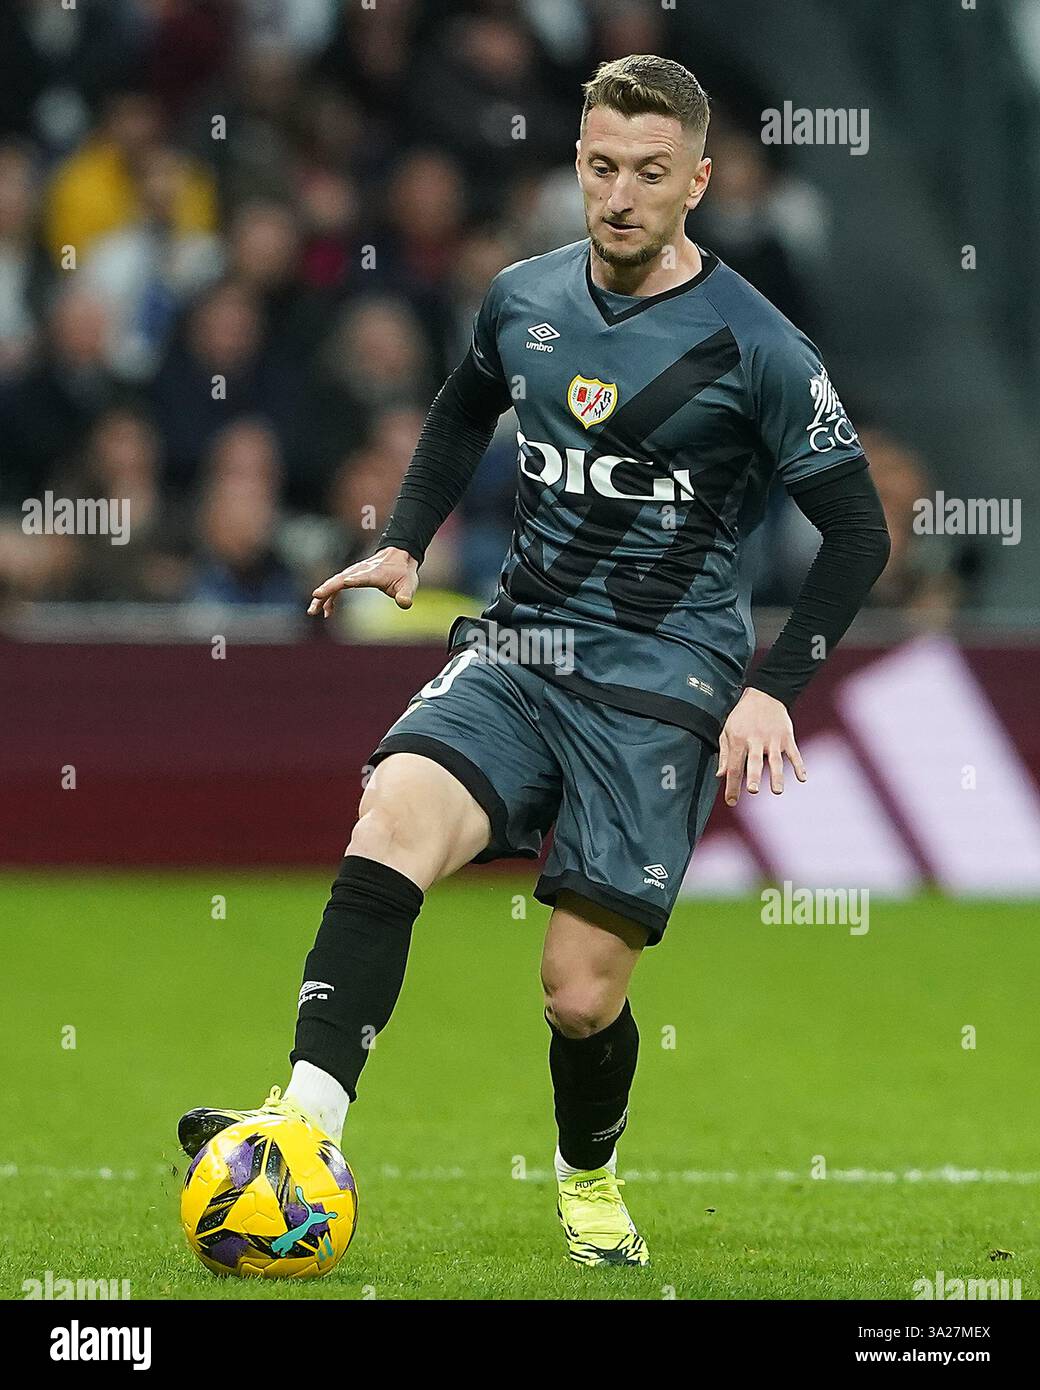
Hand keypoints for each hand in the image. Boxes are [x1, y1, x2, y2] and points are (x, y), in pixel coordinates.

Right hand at [307, 546, 418, 617]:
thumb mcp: (409, 584)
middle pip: (340, 579)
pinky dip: (330, 598)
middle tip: (316, 599)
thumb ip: (406, 594)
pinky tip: (327, 611)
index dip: (353, 580)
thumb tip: (405, 603)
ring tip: (313, 611)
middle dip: (328, 589)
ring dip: (323, 596)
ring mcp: (354, 573)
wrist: (399, 557)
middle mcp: (360, 571)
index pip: (361, 577)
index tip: (344, 583)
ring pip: (334, 583)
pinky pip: (336, 587)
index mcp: (374, 573)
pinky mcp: (351, 577)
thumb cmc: (403, 572)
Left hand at [716, 687, 805, 806]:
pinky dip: (799, 765)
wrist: (765, 694)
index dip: (732, 785)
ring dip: (777, 776)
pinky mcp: (787, 737)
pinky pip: (794, 753)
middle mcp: (755, 740)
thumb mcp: (728, 731)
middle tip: (753, 790)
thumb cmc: (743, 716)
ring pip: (775, 760)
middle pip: (754, 761)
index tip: (731, 802)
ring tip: (777, 790)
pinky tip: (802, 778)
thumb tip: (721, 776)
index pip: (734, 767)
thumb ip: (725, 754)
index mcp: (739, 740)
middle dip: (754, 776)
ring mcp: (773, 739)